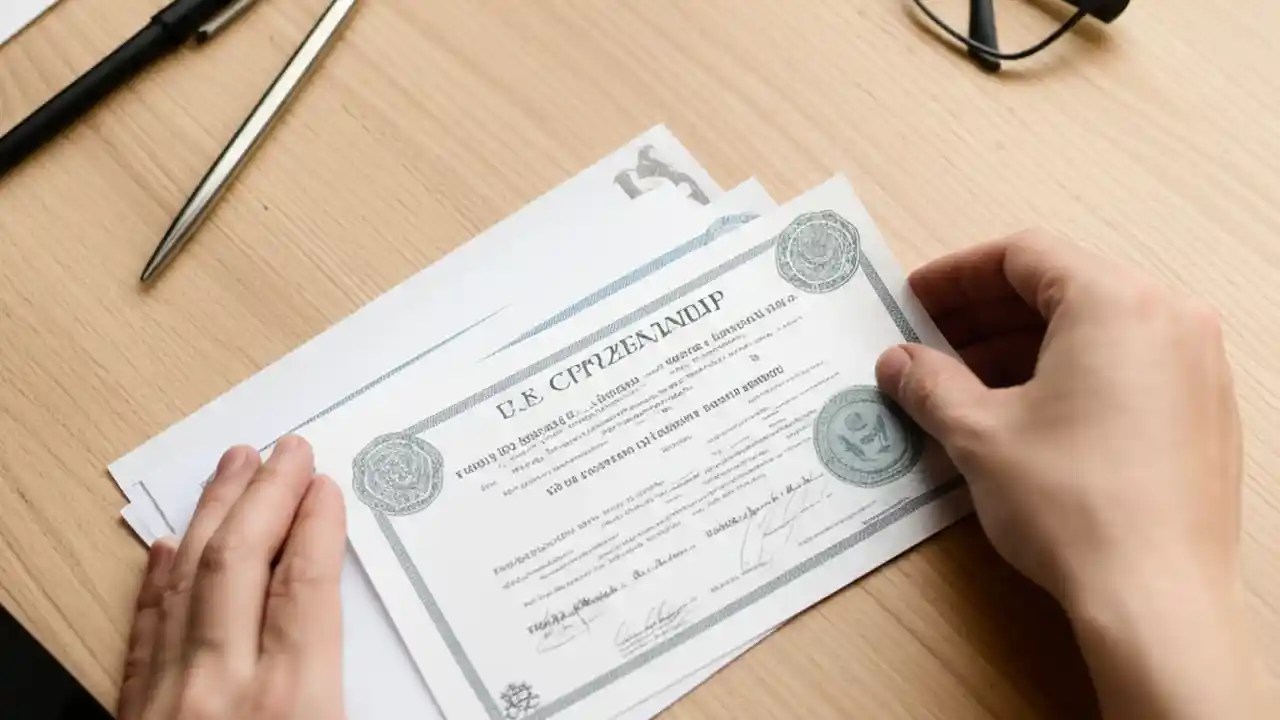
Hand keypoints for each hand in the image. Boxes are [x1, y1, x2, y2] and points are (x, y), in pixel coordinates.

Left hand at [119, 437, 346, 719]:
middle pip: (240, 564)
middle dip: (266, 496)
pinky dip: (156, 583)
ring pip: (185, 583)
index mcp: (292, 701)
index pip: (303, 585)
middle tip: (287, 452)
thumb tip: (367, 630)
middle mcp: (223, 687)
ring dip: (212, 516)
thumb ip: (351, 685)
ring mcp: (168, 699)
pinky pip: (141, 634)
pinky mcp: (132, 716)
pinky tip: (167, 548)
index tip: (323, 486)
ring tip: (232, 468)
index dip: (316, 525)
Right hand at [875, 231, 1263, 717]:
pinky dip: (1069, 375)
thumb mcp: (979, 434)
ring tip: (963, 386)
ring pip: (1094, 330)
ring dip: (1022, 347)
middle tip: (928, 344)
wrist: (1155, 600)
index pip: (1023, 255)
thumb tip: (897, 362)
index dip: (956, 276)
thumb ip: (930, 384)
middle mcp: (1169, 319)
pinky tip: (1023, 415)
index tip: (914, 302)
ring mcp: (1197, 367)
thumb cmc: (1071, 504)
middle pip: (1061, 288)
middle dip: (985, 315)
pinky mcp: (1204, 415)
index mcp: (1115, 302)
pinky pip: (1126, 368)